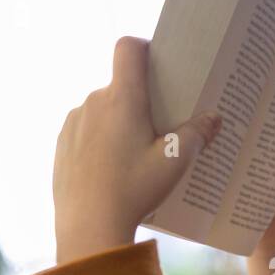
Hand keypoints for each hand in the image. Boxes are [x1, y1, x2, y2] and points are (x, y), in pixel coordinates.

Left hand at [53, 37, 220, 263]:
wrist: (89, 226)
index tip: (157, 64)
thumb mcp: (175, 163)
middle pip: (119, 86)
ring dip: (117, 124)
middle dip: (138, 101)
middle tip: (157, 130)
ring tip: (133, 157)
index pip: (128, 48)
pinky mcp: (62, 145)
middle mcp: (93, 102)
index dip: (143, 48)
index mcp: (122, 98)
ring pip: (101, 111)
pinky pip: (84, 133)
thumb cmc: (134, 190)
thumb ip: (197, 135)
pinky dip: (98, 142)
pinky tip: (111, 171)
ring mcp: (74, 123)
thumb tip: (213, 118)